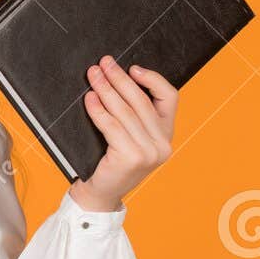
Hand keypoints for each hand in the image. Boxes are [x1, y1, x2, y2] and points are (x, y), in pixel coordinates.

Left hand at [68, 55, 178, 211]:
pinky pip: (112, 126)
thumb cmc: (110, 160)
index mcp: (166, 134)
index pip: (170, 97)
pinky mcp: (132, 157)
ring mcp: (149, 152)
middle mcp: (163, 143)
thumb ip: (131, 114)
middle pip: (141, 100)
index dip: (152, 79)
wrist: (100, 194)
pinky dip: (98, 110)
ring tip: (93, 76)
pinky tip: (89, 99)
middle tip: (103, 64)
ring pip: (125, 111)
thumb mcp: (128, 136)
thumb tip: (114, 78)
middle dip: (119, 78)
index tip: (132, 68)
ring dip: (106, 89)